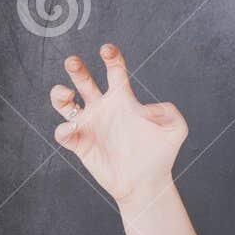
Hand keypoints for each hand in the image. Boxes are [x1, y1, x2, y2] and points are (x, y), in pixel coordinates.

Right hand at [50, 43, 188, 206]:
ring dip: (59, 94)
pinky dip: (63, 128)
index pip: (114, 70)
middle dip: (76, 68)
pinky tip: (73, 127)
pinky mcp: (80, 144)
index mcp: (124, 100)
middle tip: (72, 61)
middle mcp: (104, 109)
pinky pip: (63, 132)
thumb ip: (170, 111)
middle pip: (84, 80)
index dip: (110, 57)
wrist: (146, 184)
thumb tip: (149, 106)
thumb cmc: (160, 156)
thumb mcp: (176, 129)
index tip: (107, 50)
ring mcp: (90, 125)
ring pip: (65, 103)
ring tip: (65, 93)